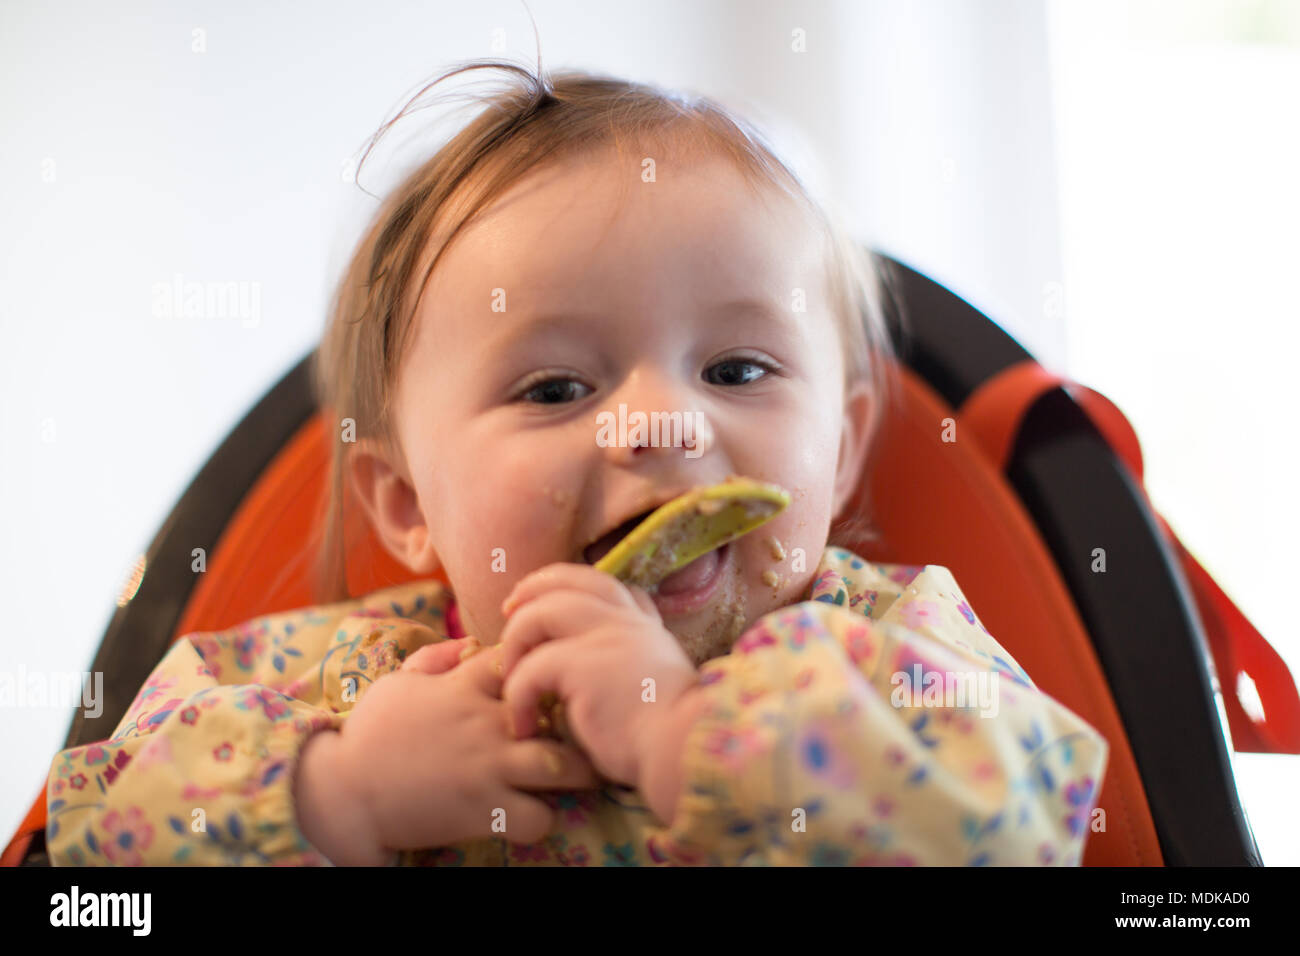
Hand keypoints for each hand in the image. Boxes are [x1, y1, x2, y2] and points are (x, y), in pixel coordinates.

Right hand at [294, 638, 601, 864]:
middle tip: (581, 732)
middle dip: (576, 720)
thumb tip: (468, 642)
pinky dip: (542, 818)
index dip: (542, 668)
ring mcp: (487, 767)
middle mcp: (484, 722)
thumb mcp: (399, 681)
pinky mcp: (483, 810)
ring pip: (561, 765)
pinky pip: (537, 817)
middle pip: (557, 710)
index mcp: (464, 686)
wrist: (345, 791)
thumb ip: (436, 657)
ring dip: (576, 772)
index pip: (523, 659)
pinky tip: (533, 812)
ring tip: (578, 774)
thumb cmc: (370, 733)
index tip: (544, 684)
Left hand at [497, 563, 699, 788]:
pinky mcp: (584, 665)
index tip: (545, 604)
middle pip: (569, 580)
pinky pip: (532, 668)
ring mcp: (606, 637)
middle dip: (531, 591)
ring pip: (541, 612)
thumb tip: (601, 676)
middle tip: (508, 614)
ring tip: (510, 677)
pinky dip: (517, 695)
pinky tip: (524, 723)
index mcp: (645, 626)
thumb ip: (632, 666)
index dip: (568, 587)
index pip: (606, 585)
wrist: (686, 752)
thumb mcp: (657, 683)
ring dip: (516, 641)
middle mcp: (627, 622)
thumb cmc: (672, 736)